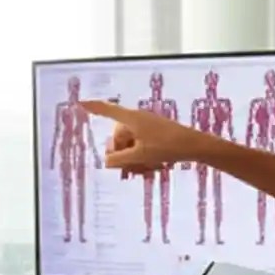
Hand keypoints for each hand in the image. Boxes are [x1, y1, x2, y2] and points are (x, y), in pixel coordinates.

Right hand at [80, 100, 212, 172]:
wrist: (195, 145)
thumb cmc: (166, 147)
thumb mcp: (140, 156)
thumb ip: (119, 160)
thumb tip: (107, 161)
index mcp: (131, 119)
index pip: (107, 110)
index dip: (93, 107)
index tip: (79, 102)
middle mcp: (137, 119)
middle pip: (119, 137)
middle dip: (121, 155)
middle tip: (128, 171)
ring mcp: (147, 126)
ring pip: (130, 145)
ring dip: (133, 160)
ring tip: (143, 172)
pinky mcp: (156, 134)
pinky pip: (141, 146)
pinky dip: (142, 158)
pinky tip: (151, 170)